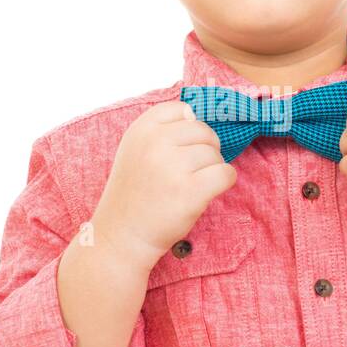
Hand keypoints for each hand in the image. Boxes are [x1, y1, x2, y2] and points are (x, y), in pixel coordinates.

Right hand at [92, 100, 236, 270]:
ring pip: (216, 154)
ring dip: (211, 170)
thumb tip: (197, 115)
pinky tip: (207, 192)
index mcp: (141, 129)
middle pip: (204, 131)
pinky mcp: (190, 191)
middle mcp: (156, 143)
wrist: (121, 235)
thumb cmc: (134, 193)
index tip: (181, 149)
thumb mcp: (135, 150)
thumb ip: (161, 131)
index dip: (189, 129)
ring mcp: (173, 166)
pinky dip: (224, 182)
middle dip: (204, 151)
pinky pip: (226, 174)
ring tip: (191, 186)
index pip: (182, 110)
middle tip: (189, 173)